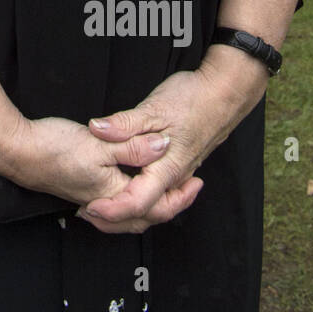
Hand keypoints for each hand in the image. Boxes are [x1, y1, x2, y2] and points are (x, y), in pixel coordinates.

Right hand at [2, 114, 176, 208]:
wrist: (16, 151)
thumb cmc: (54, 147)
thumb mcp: (99, 144)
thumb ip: (133, 147)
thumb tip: (163, 147)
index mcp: (113, 192)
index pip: (156, 206)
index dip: (180, 197)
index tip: (196, 182)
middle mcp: (103, 200)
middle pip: (143, 217)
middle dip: (167, 207)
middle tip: (187, 191)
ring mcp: (90, 195)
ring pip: (128, 212)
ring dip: (148, 205)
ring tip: (164, 191)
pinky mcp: (80, 186)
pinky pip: (114, 201)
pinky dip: (129, 199)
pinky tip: (128, 184)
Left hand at [77, 60, 267, 233]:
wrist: (225, 92)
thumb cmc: (193, 99)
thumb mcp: (154, 108)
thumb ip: (124, 123)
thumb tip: (96, 129)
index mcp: (167, 168)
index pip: (138, 203)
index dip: (112, 210)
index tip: (90, 207)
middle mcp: (174, 177)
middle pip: (146, 212)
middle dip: (117, 219)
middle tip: (87, 212)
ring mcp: (178, 173)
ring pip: (153, 203)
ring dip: (127, 209)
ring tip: (101, 205)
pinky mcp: (179, 164)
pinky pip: (160, 190)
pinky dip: (140, 194)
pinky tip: (125, 186)